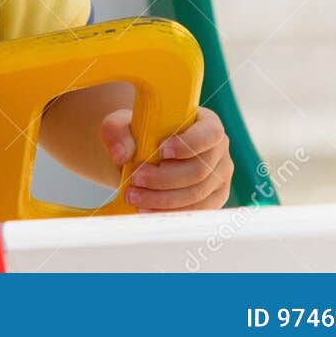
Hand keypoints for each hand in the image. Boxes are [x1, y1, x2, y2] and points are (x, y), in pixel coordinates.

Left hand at [100, 107, 230, 211]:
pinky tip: (146, 209)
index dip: (189, 144)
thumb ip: (117, 132)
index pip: (210, 133)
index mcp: (207, 124)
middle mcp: (218, 151)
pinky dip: (170, 213)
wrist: (140, 157)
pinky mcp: (212, 200)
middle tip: (135, 178)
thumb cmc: (137, 134)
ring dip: (163, 199)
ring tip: (134, 196)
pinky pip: (196, 212)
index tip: (161, 150)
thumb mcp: (121, 125)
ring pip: (196, 194)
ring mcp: (218, 178)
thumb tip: (121, 154)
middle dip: (164, 178)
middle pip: (199, 170)